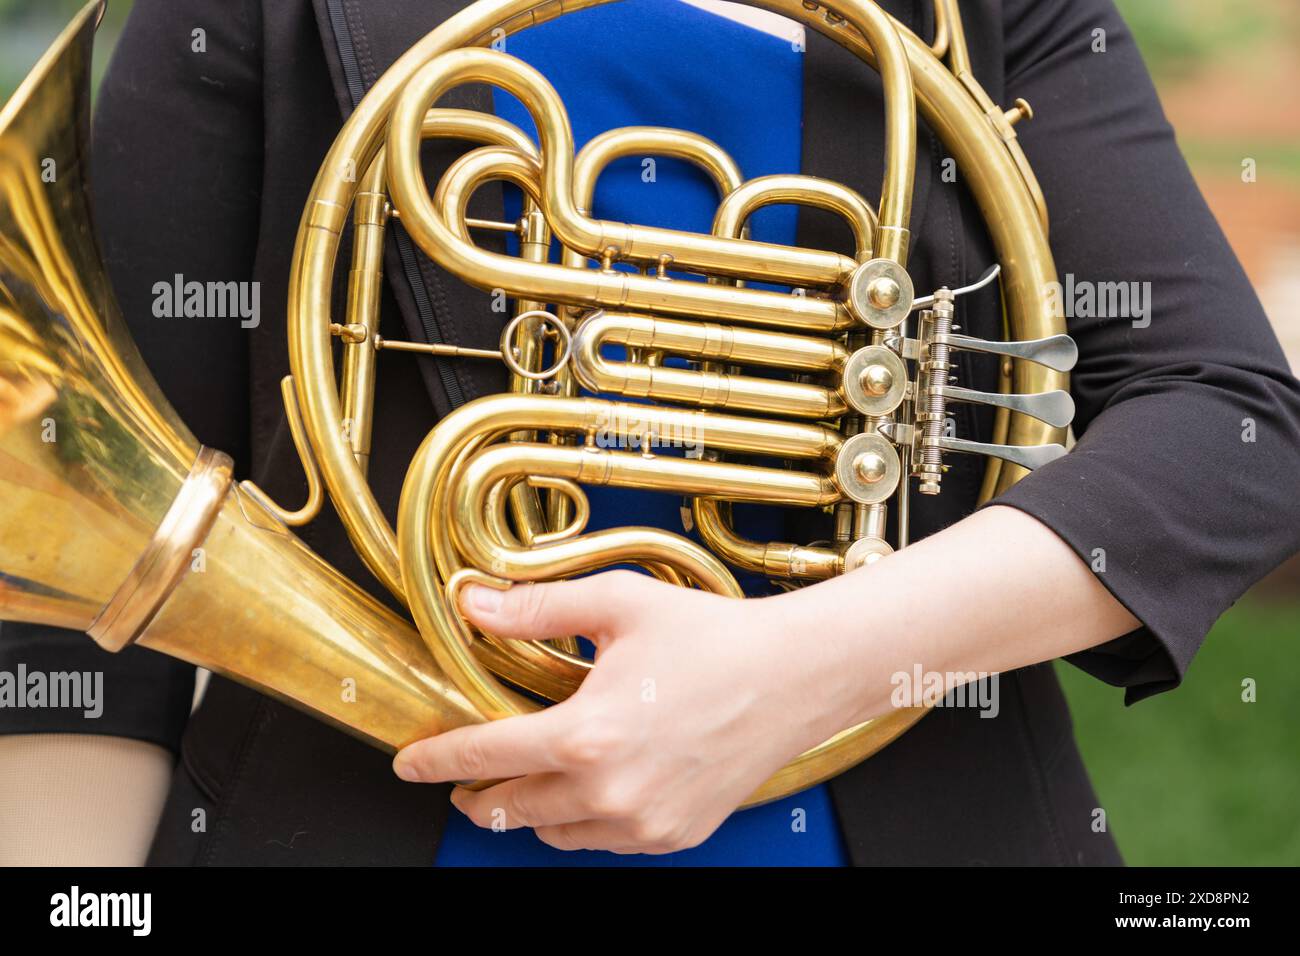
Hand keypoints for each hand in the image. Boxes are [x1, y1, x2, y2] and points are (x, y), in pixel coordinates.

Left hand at [391, 570, 842, 853]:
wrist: (796, 676)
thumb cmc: (716, 637)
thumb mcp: (620, 604)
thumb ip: (537, 608)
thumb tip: (476, 603)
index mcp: (587, 735)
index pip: (485, 755)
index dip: (438, 760)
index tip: (412, 763)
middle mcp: (611, 791)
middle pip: (511, 808)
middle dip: (477, 794)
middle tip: (465, 779)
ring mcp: (643, 822)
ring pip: (553, 834)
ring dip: (529, 810)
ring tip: (528, 779)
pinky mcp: (673, 834)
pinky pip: (603, 842)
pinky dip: (581, 822)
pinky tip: (587, 788)